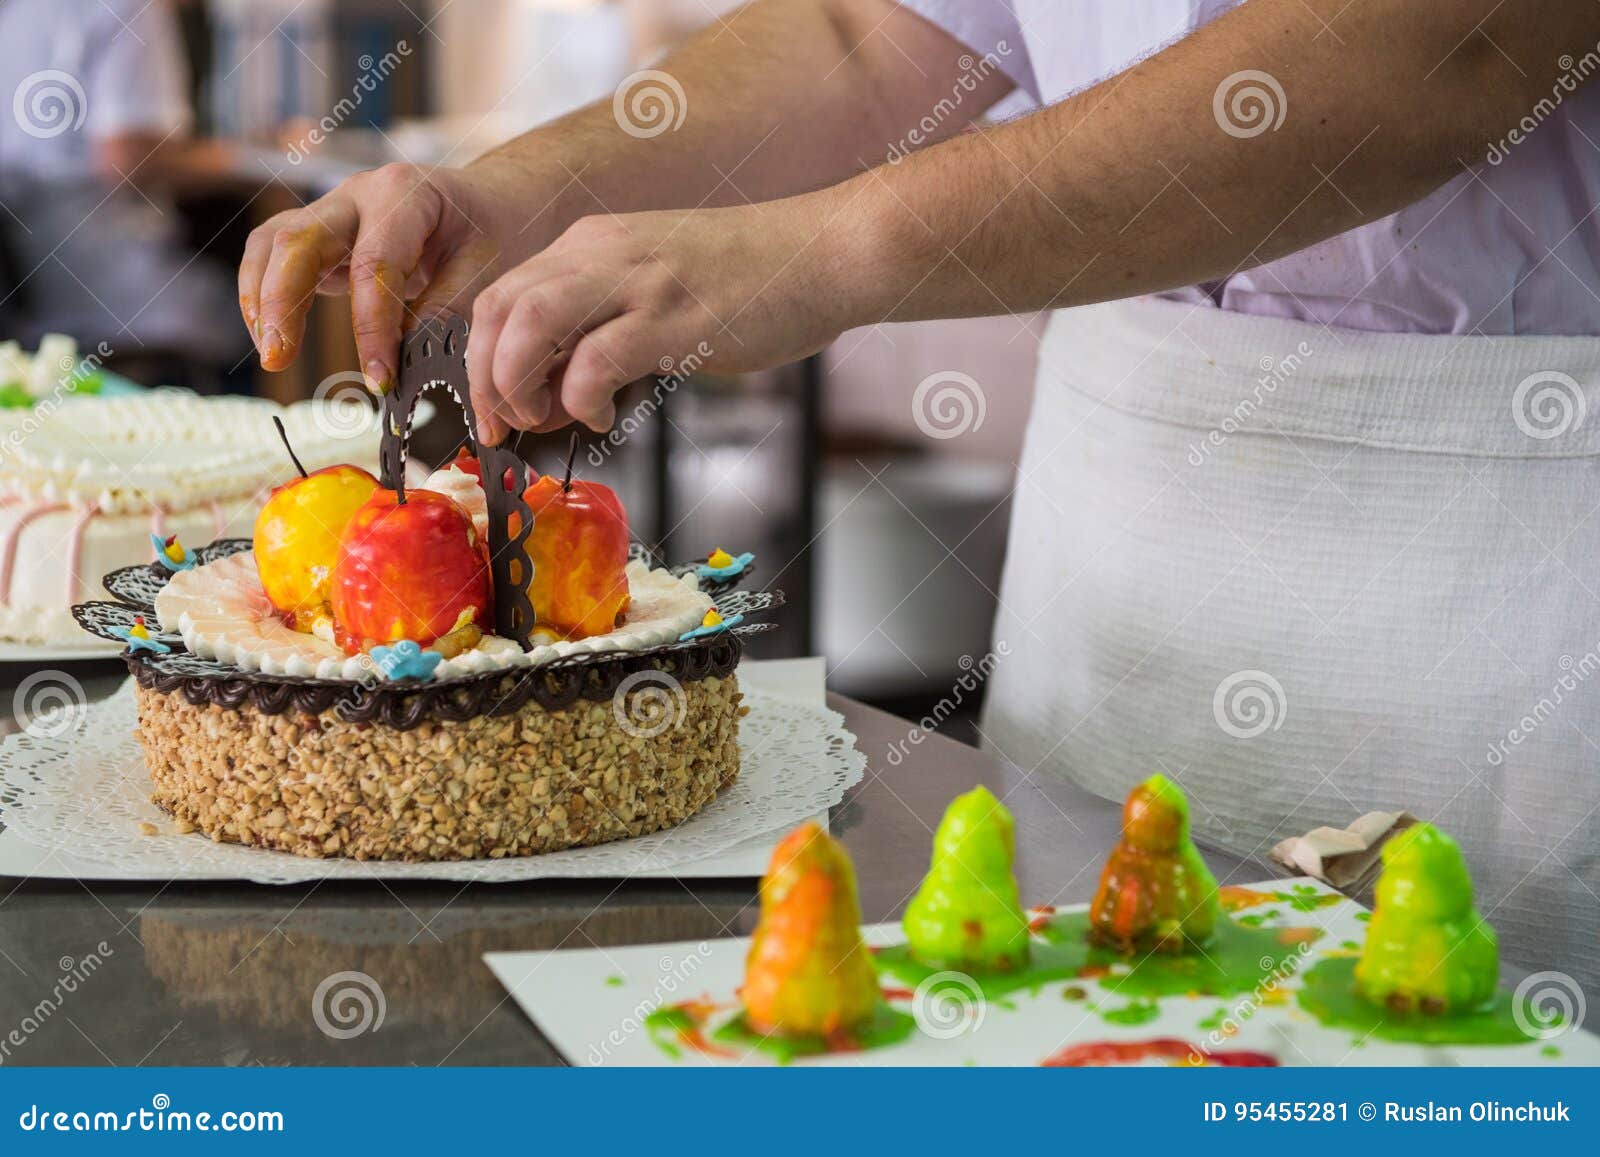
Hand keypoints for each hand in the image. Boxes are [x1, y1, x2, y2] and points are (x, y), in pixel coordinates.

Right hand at [238, 162, 531, 390]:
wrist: (494, 201)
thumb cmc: (496, 232)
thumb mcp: (488, 269)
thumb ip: (446, 311)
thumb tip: (408, 366)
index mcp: (405, 193)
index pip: (373, 265)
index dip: (371, 328)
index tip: (380, 380)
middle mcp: (358, 193)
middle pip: (298, 240)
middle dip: (282, 303)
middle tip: (279, 359)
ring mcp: (334, 209)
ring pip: (273, 243)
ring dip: (262, 299)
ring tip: (272, 354)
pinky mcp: (323, 233)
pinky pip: (275, 256)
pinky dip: (264, 294)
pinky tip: (275, 337)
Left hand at [465, 196, 850, 443]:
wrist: (826, 253)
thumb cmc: (755, 278)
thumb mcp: (659, 283)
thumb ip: (605, 320)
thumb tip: (558, 384)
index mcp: (592, 244)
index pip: (501, 295)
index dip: (480, 359)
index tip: (496, 408)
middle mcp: (601, 253)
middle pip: (497, 308)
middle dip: (485, 378)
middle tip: (507, 426)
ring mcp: (636, 282)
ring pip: (529, 324)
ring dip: (517, 383)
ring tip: (543, 419)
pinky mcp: (672, 318)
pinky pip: (595, 360)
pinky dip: (581, 399)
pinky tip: (604, 414)